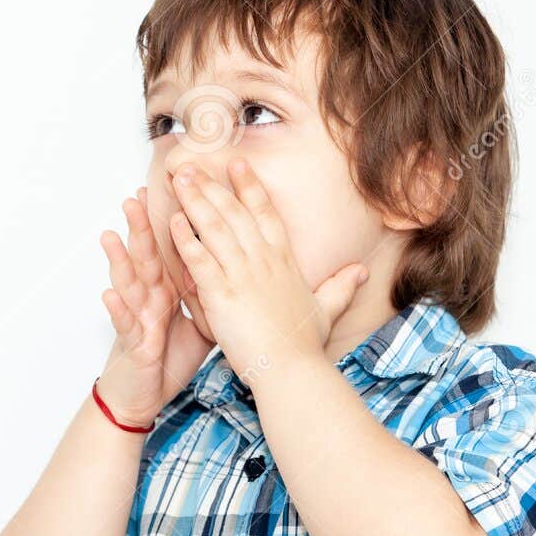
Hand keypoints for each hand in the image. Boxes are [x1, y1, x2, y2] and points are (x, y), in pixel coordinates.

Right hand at [95, 187, 211, 427]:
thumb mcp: (196, 323)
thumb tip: (232, 273)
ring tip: (110, 235)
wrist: (144, 397)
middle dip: (140, 228)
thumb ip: (207, 295)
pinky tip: (108, 294)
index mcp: (166, 292)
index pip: (167, 251)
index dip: (168, 223)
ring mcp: (137, 319)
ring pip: (127, 284)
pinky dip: (116, 310)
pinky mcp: (132, 344)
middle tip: (136, 197)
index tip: (169, 195)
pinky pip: (124, 326)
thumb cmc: (166, 360)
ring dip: (118, 260)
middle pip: (144, 258)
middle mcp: (148, 300)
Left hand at [167, 159, 367, 380]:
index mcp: (284, 262)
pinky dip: (186, 239)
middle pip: (236, 213)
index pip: (266, 215)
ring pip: (216, 228)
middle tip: (192, 164)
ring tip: (180, 179)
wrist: (292, 371)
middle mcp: (264, 262)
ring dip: (196, 201)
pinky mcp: (223, 295)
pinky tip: (173, 220)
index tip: (236, 164)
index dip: (251, 187)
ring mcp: (243, 276)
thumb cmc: (305, 346)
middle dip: (213, 186)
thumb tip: (362, 271)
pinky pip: (201, 260)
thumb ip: (341, 287)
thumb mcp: (327, 310)